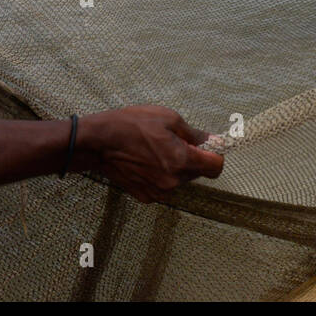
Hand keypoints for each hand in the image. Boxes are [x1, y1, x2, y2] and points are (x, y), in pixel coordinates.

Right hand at [79, 106, 224, 203]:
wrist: (98, 142)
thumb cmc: (132, 125)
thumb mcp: (168, 118)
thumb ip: (194, 134)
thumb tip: (213, 141)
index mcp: (182, 161)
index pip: (216, 167)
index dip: (215, 155)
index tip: (208, 146)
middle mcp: (173, 181)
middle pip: (198, 173)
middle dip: (193, 158)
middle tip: (174, 141)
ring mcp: (159, 191)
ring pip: (180, 180)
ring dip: (176, 167)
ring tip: (156, 150)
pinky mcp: (146, 196)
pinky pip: (164, 186)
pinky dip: (160, 175)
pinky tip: (145, 161)